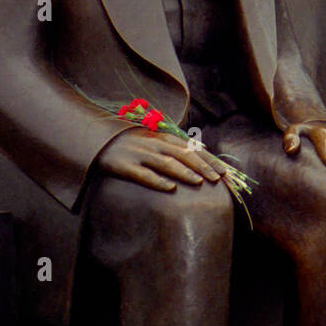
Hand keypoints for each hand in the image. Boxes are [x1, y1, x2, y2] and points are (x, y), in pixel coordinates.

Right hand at [96, 128, 227, 192]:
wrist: (99, 140)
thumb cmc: (133, 142)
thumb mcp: (156, 138)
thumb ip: (176, 144)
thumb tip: (203, 148)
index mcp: (164, 137)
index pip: (193, 148)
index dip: (210, 159)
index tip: (226, 172)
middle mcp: (154, 143)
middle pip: (184, 155)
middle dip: (203, 166)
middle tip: (218, 179)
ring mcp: (139, 154)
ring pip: (166, 163)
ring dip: (185, 172)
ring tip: (199, 182)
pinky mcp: (124, 165)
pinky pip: (143, 174)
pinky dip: (157, 180)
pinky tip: (169, 188)